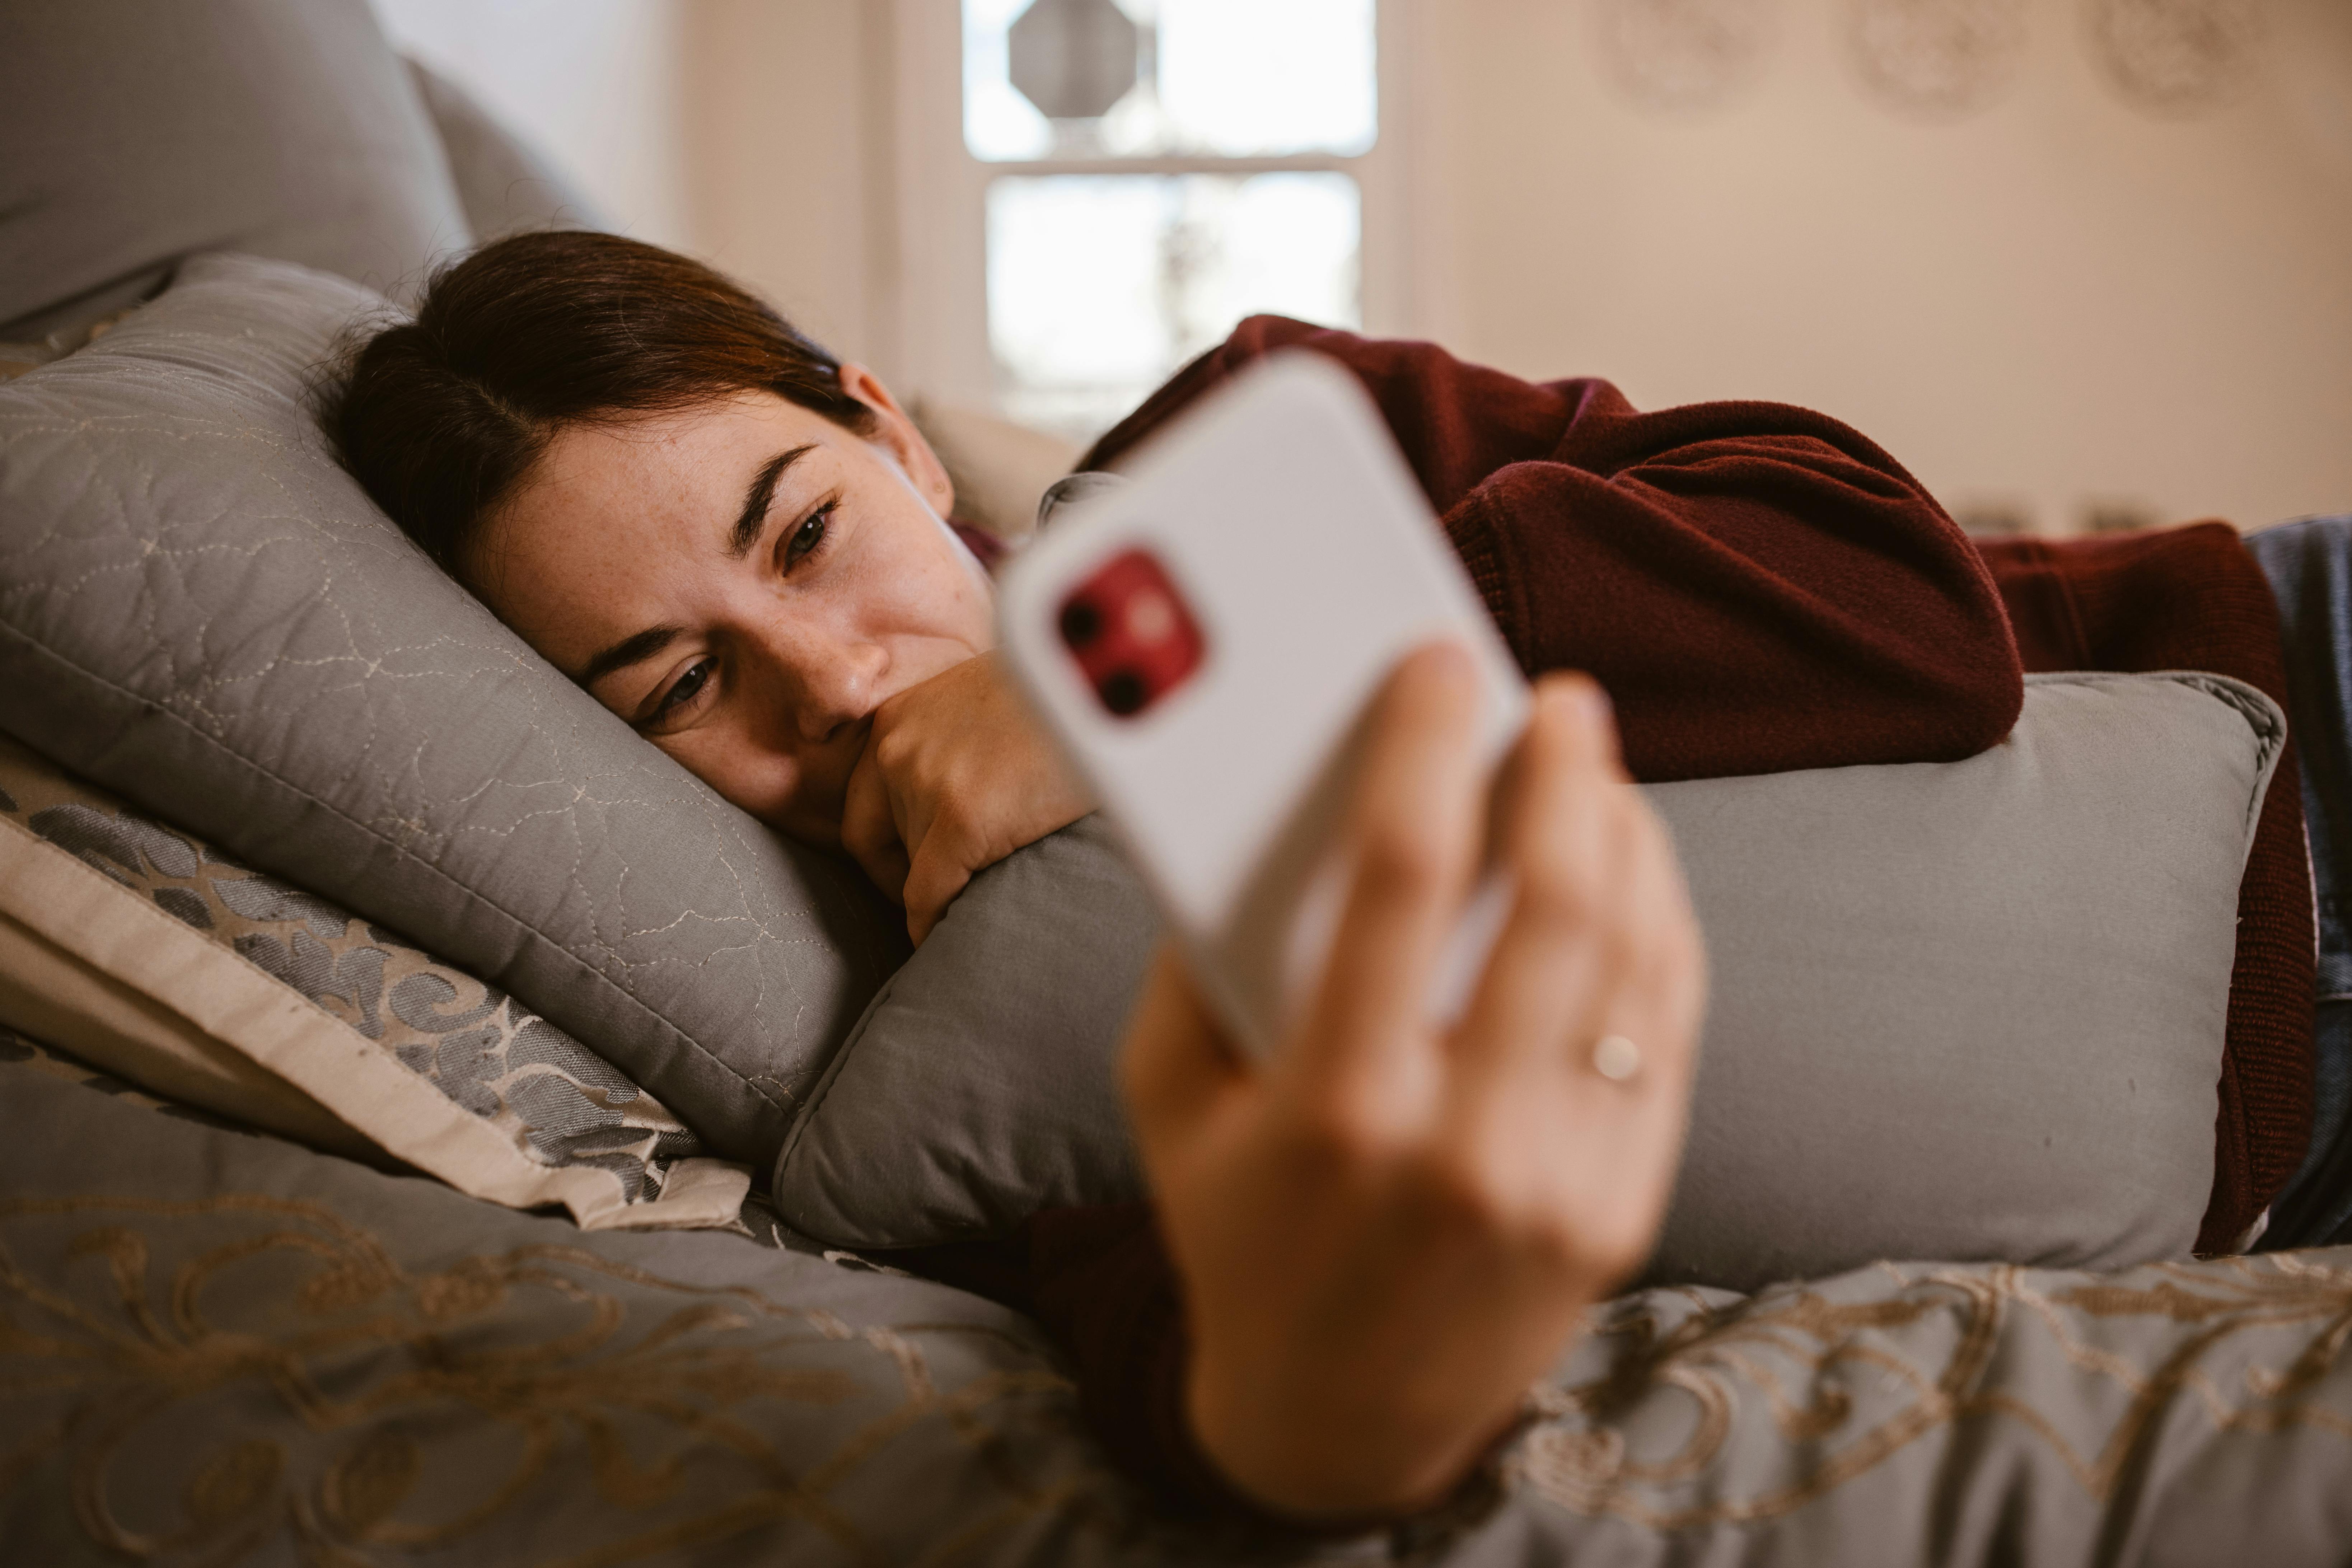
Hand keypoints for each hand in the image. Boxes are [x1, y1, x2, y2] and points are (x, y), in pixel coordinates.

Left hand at [840, 651, 1094, 943]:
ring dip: (937, 893)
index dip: (883, 844)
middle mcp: (897, 748)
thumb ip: (959, 737)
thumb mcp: (990, 698)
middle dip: (896, 875)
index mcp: (900, 716)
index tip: (912, 868)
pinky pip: (928, 895)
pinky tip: (949, 935)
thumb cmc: (1067, 690)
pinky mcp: (961, 820)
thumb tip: (971, 787)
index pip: (863, 800)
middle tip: (932, 898)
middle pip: (871, 838)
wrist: (1108, 681)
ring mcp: (926, 783)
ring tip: (970, 908)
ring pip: (910, 869)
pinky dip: (932, 924)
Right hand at [1122, 645, 1704, 1522]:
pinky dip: (1660, 926)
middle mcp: (1464, 1148)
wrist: (1337, 1422)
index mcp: (1334, 1110)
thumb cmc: (1236, 1228)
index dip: (1424, 747)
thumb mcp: (1167, 1100)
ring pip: (1631, 958)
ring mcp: (1561, 1184)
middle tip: (1560, 699)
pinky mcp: (1623, 1207)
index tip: (1442, 661)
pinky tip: (1632, 866)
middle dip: (1563, 771)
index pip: (1400, 880)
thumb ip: (1194, 958)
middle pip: (1551, 904)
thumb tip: (1266, 797)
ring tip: (1598, 768)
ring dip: (1624, 835)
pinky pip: (1666, 1031)